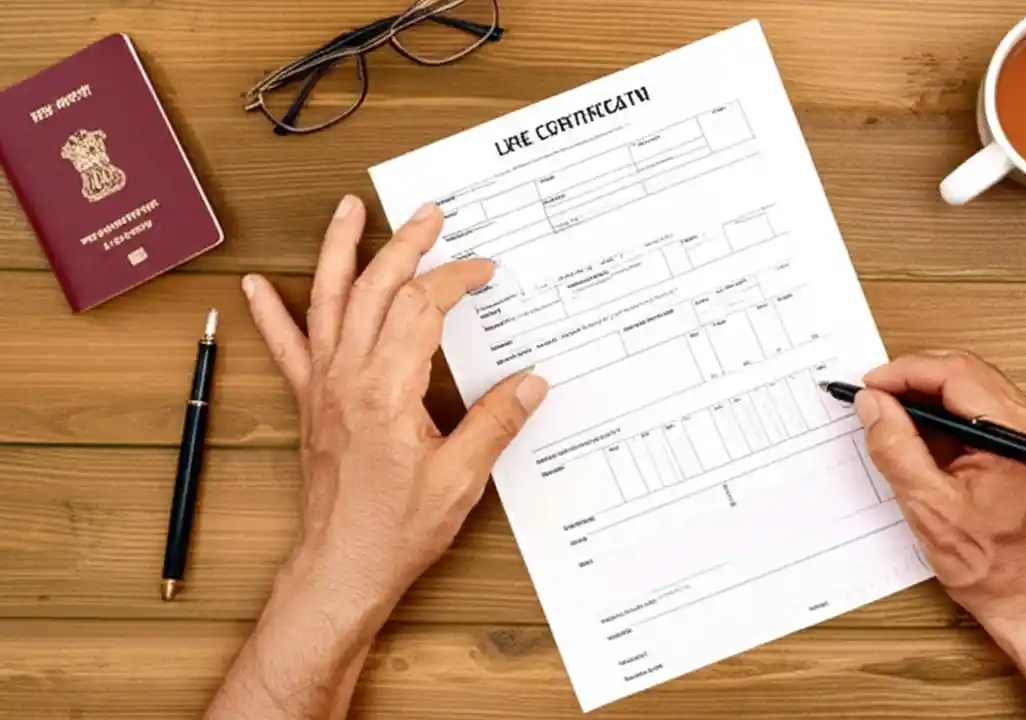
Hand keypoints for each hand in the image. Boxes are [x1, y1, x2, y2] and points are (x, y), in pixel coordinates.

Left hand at [241, 195, 547, 614]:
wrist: (342, 567)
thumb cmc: (395, 529)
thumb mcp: (461, 478)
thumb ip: (495, 422)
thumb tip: (531, 382)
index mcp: (388, 390)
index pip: (423, 307)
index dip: (455, 278)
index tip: (484, 271)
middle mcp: (348, 377)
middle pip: (376, 288)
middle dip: (406, 244)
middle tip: (428, 215)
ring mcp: (323, 386)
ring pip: (329, 301)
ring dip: (339, 251)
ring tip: (348, 211)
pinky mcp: (310, 403)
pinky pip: (286, 347)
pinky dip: (270, 313)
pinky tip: (255, 286)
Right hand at [854, 350, 1025, 628]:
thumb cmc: (996, 566)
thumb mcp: (930, 507)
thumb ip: (897, 448)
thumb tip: (874, 406)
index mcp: (1019, 434)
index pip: (955, 374)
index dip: (905, 372)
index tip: (871, 386)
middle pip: (965, 371)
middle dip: (913, 378)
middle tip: (874, 398)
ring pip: (970, 385)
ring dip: (926, 393)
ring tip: (890, 415)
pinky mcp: (1025, 444)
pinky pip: (978, 408)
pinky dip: (943, 411)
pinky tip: (917, 431)